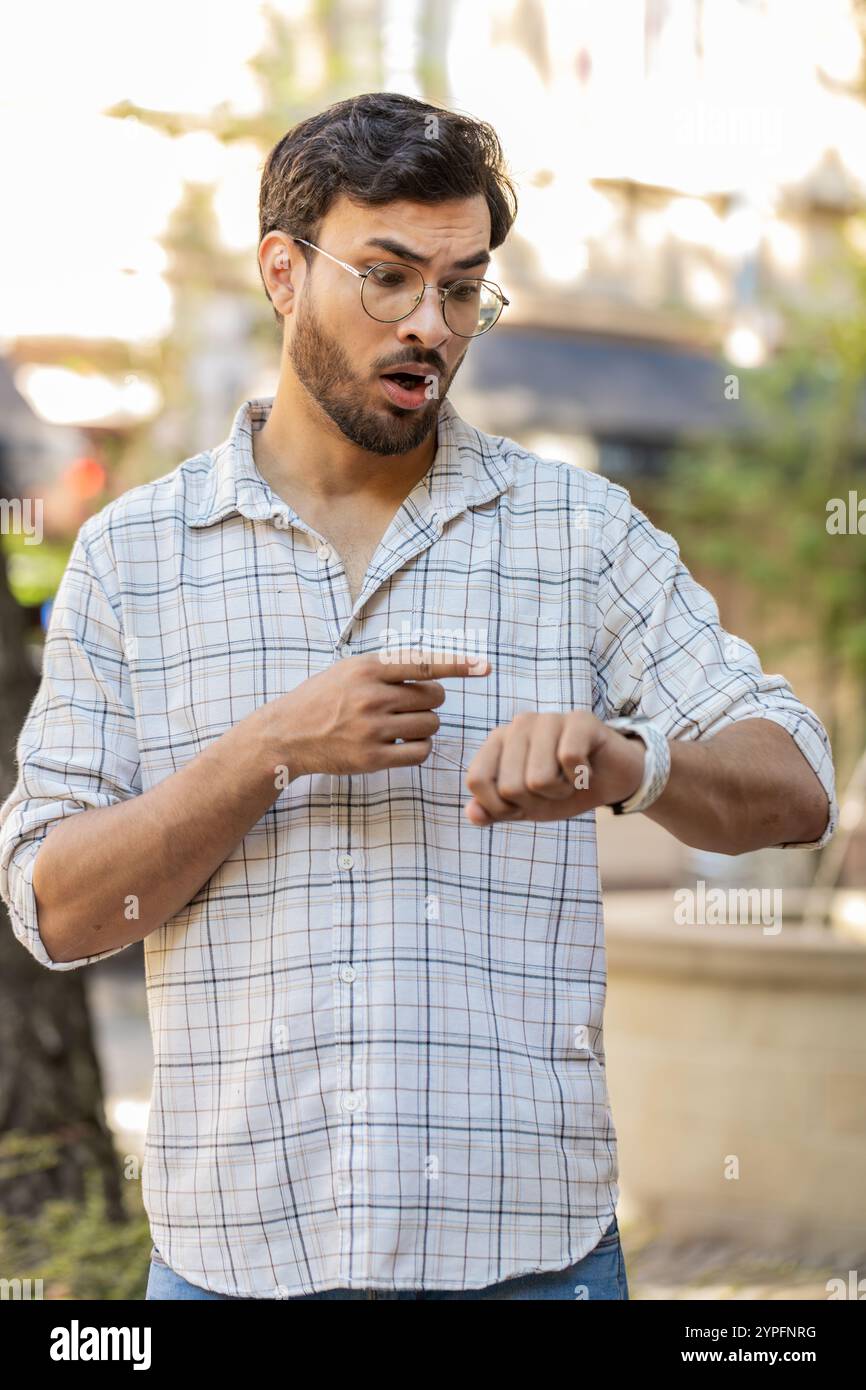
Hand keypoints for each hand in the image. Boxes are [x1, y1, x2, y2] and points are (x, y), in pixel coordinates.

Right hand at [262, 652, 490, 778]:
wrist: (287, 734)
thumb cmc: (322, 699)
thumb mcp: (349, 670)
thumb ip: (388, 667)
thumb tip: (434, 670)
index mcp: (368, 669)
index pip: (424, 663)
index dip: (458, 665)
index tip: (484, 666)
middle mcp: (372, 696)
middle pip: (434, 697)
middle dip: (430, 701)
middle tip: (410, 706)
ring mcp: (372, 729)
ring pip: (430, 725)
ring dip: (424, 726)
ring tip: (400, 725)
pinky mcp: (372, 758)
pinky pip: (419, 752)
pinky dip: (419, 748)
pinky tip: (402, 744)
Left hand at [463, 710, 644, 825]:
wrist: (612, 780)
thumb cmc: (563, 789)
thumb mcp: (526, 807)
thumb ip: (496, 811)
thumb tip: (472, 814)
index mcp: (498, 741)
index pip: (477, 780)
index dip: (500, 807)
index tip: (523, 804)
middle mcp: (518, 724)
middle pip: (510, 786)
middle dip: (537, 801)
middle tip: (555, 787)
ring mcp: (549, 718)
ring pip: (538, 779)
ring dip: (561, 791)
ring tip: (570, 778)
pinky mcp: (580, 720)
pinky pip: (569, 760)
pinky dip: (581, 778)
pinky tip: (587, 769)